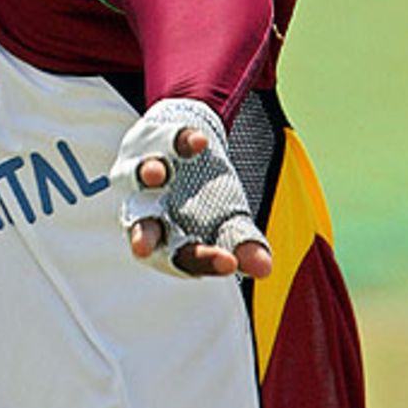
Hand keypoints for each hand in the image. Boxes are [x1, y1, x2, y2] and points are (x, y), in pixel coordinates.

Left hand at [112, 99, 272, 279]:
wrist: (197, 153)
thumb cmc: (209, 202)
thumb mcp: (229, 224)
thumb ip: (243, 245)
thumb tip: (264, 268)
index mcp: (168, 241)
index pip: (182, 257)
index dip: (205, 260)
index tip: (231, 263)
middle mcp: (148, 209)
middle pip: (144, 226)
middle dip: (144, 236)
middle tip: (143, 248)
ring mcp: (151, 172)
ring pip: (142, 175)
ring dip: (150, 173)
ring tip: (157, 174)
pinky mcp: (162, 139)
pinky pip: (170, 139)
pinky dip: (182, 140)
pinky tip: (199, 142)